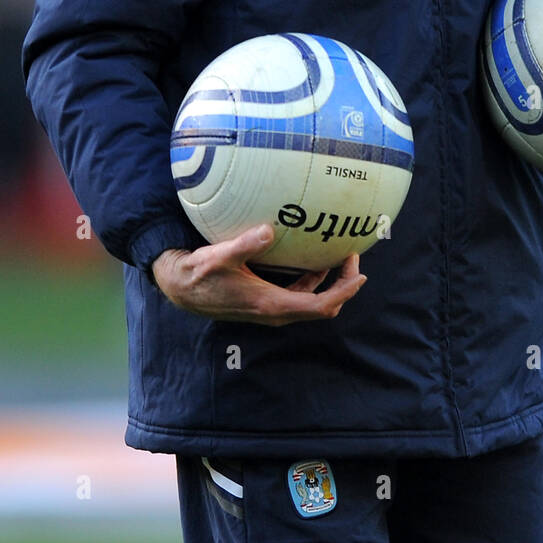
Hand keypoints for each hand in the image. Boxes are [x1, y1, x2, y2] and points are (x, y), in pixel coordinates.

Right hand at [151, 223, 366, 326]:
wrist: (183, 290)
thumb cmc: (201, 273)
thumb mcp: (221, 256)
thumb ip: (245, 245)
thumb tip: (268, 230)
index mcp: (271, 304)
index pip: (320, 305)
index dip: (344, 291)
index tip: (360, 272)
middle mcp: (276, 312)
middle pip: (323, 306)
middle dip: (343, 285)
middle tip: (353, 258)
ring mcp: (272, 310)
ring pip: (312, 302)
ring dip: (330, 284)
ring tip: (341, 257)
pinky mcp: (266, 303)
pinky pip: (299, 295)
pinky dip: (313, 282)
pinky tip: (314, 261)